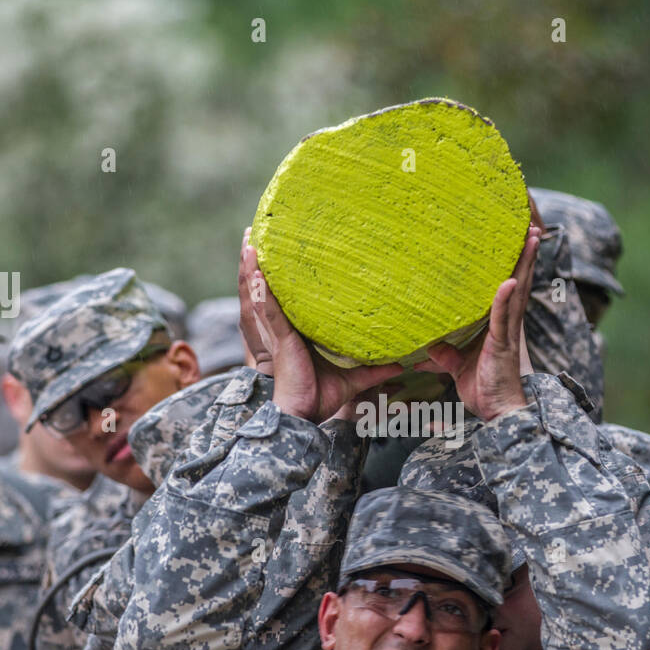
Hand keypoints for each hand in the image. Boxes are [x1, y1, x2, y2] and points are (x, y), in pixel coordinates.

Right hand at [240, 240, 401, 421]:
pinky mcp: (280, 340)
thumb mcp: (351, 380)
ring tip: (249, 241)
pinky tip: (257, 272)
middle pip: (259, 290)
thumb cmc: (318, 399)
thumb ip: (373, 369)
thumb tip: (401, 365)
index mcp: (289, 334)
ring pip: (256, 295)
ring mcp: (275, 334)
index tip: (269, 251)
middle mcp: (277, 330)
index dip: (268, 277)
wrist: (304, 416)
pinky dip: (260, 290)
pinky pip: (267, 310)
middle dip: (253, 263)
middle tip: (252, 233)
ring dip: (250, 268)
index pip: (276, 298)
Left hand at [415, 226, 540, 420]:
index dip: (515, 263)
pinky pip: (504, 317)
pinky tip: (508, 281)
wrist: (497, 411)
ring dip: (525, 264)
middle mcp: (509, 323)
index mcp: (500, 325)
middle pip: (519, 280)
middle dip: (526, 253)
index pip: (509, 287)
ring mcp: (508, 331)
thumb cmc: (485, 389)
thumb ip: (447, 354)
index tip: (519, 238)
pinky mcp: (503, 343)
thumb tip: (430, 345)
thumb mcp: (459, 367)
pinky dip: (506, 298)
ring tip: (532, 237)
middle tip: (530, 224)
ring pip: (519, 290)